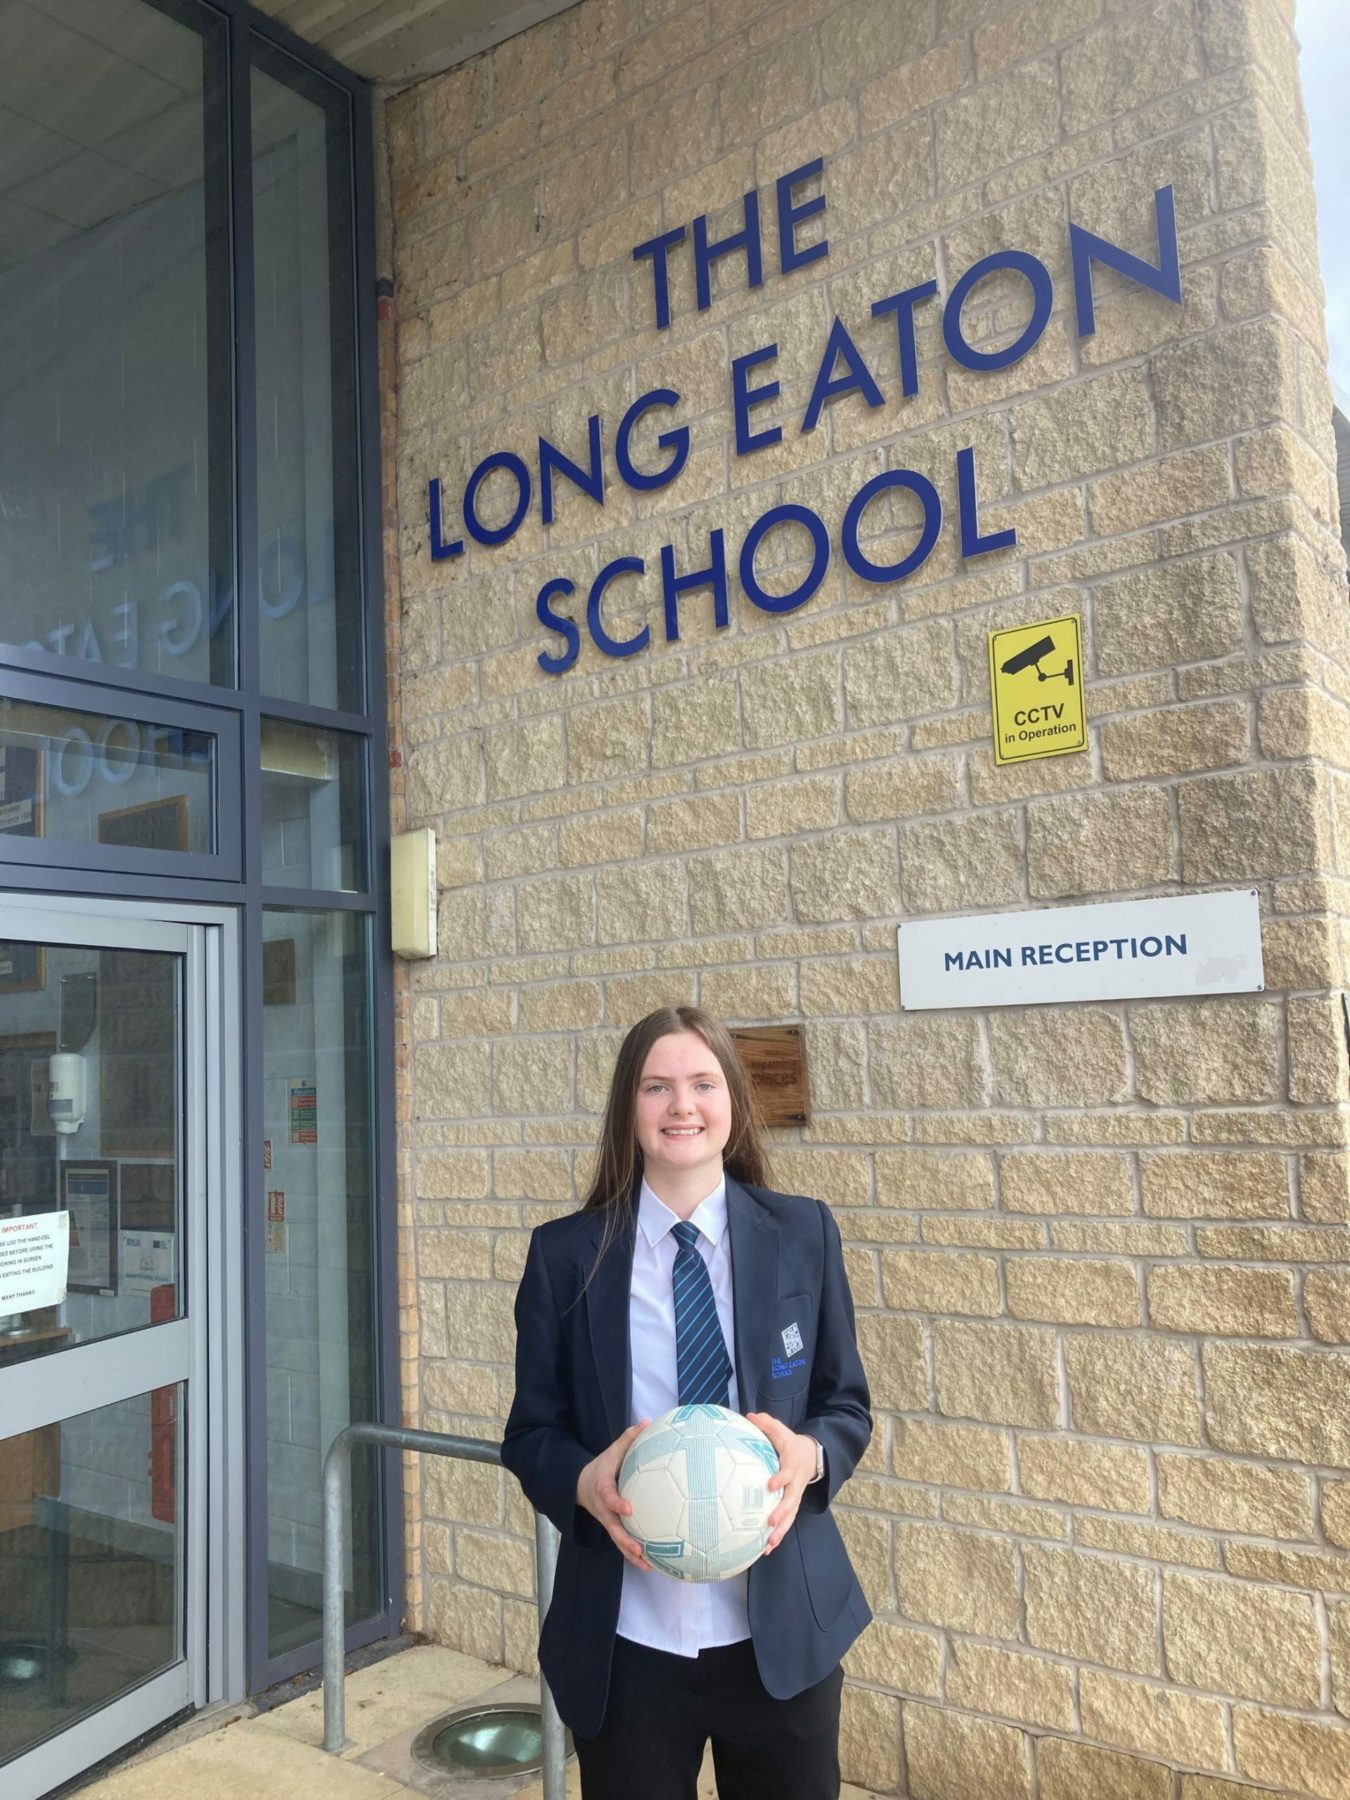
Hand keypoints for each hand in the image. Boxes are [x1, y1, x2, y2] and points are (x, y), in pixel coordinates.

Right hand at [576, 1421, 652, 1571]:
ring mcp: (606, 1521)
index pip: (608, 1496)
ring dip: (630, 1554)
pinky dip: (633, 1555)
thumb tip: (648, 1422)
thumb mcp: (611, 1451)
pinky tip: (650, 1565)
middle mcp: (603, 1509)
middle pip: (612, 1527)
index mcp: (602, 1488)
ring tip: (647, 1565)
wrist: (580, 1485)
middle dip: (624, 1539)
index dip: (617, 1503)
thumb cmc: (602, 1467)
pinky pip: (621, 1544)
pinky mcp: (612, 1529)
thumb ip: (628, 1439)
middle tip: (639, 1549)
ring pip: (616, 1540)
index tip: (629, 1509)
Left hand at [745, 1414, 818, 1553]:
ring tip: (768, 1543)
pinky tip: (766, 1549)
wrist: (811, 1456)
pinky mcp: (792, 1506)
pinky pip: (787, 1523)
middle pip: (791, 1501)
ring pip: (790, 1516)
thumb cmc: (790, 1443)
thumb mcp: (781, 1431)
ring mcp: (795, 1497)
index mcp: (792, 1464)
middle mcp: (795, 1483)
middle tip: (770, 1522)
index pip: (787, 1472)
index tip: (770, 1484)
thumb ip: (766, 1424)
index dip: (780, 1478)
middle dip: (781, 1512)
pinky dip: (778, 1536)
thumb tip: (749, 1415)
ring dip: (780, 1531)